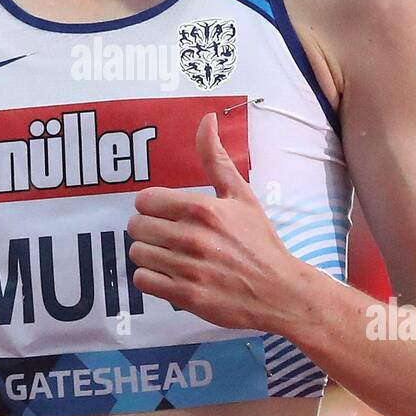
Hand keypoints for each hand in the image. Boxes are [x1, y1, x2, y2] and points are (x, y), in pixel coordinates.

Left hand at [126, 111, 295, 332]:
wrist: (278, 290)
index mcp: (202, 208)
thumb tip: (207, 119)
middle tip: (168, 235)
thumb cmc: (259, 241)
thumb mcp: (241, 195)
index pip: (145, 200)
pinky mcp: (185, 296)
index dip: (152, 206)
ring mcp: (187, 268)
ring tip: (170, 255)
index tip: (166, 213)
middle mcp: (191, 237)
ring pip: (137, 253)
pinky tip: (169, 274)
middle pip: (136, 226)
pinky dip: (151, 278)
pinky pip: (142, 281)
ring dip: (149, 254)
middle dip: (149, 229)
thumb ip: (216, 158)